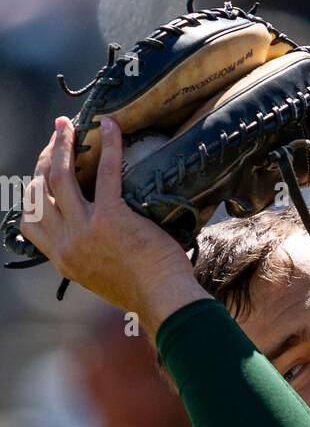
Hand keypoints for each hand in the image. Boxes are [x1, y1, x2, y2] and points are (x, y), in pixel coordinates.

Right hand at [20, 116, 211, 334]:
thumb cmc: (143, 290)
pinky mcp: (112, 217)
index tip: (43, 172)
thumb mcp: (99, 278)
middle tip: (57, 137)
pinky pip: (107, 172)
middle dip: (44, 158)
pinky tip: (111, 126)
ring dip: (61, 145)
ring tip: (68, 126)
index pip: (30, 219)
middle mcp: (66, 243)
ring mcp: (85, 229)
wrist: (163, 300)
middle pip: (39, 190)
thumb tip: (90, 238)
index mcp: (62, 258)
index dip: (33, 189)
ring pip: (59, 176)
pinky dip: (109, 145)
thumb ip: (86, 256)